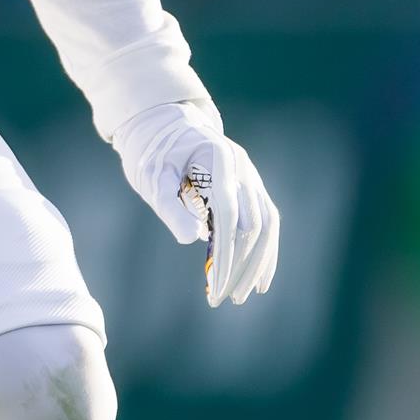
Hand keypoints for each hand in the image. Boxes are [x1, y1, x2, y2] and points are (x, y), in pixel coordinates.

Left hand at [112, 101, 279, 305]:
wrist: (164, 123)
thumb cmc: (153, 150)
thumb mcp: (152, 174)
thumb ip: (169, 204)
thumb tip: (192, 240)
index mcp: (218, 159)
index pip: (229, 212)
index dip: (225, 250)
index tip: (215, 282)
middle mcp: (242, 168)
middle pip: (255, 223)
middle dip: (243, 264)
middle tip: (226, 297)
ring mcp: (250, 178)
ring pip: (267, 226)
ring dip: (258, 263)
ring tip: (242, 294)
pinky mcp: (251, 189)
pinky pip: (266, 223)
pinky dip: (265, 252)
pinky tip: (259, 280)